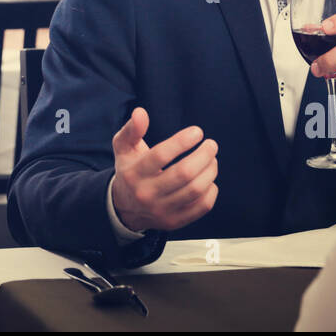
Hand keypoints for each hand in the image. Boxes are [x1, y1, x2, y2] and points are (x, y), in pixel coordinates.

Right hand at [110, 107, 217, 232]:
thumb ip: (132, 129)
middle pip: (184, 174)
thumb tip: (140, 113)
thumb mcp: (123, 148)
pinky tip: (209, 180)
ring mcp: (161, 210)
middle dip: (204, 156)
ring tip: (212, 159)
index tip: (197, 132)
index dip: (182, 141)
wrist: (124, 208)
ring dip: (210, 171)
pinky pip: (201, 207)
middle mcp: (147, 194)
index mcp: (134, 173)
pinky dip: (211, 191)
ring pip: (195, 190)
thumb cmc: (129, 170)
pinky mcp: (174, 222)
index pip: (161, 155)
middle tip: (211, 145)